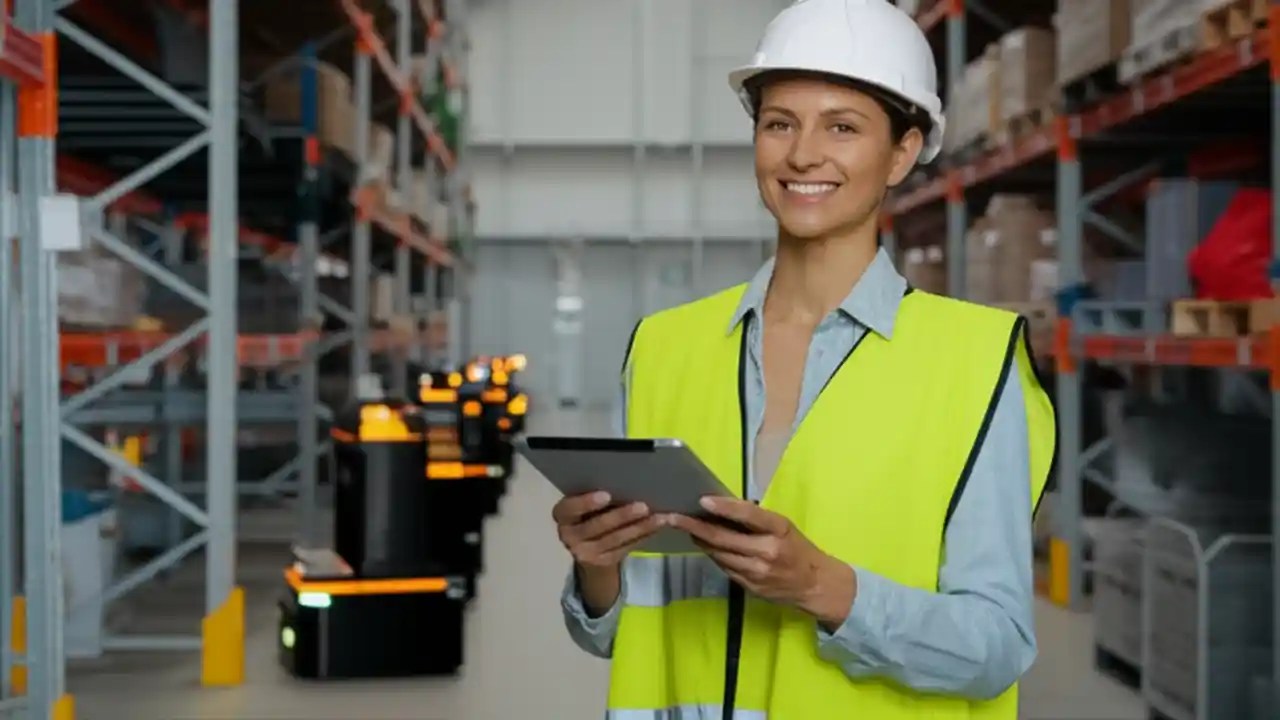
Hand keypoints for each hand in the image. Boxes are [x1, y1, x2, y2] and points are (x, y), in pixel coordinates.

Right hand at [552, 491, 664, 569]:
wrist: (587, 543)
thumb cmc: (589, 511)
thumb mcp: (585, 502)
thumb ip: (596, 493)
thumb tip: (626, 480)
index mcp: (562, 515)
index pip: (569, 508)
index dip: (586, 503)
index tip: (606, 494)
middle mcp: (568, 536)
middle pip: (596, 526)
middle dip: (621, 516)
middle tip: (643, 506)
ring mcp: (585, 553)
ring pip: (615, 540)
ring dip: (639, 528)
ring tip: (659, 518)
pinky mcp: (602, 563)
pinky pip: (625, 548)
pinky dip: (642, 537)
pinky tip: (657, 528)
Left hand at [666, 497, 855, 629]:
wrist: (815, 585)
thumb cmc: (798, 549)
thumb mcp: (783, 527)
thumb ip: (756, 520)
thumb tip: (722, 507)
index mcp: (778, 530)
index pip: (748, 515)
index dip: (724, 508)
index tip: (702, 500)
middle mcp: (767, 551)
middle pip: (724, 539)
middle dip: (696, 527)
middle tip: (673, 516)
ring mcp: (757, 572)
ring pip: (719, 554)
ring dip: (700, 541)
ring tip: (685, 527)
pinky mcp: (750, 587)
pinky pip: (724, 567)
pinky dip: (712, 555)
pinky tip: (704, 545)